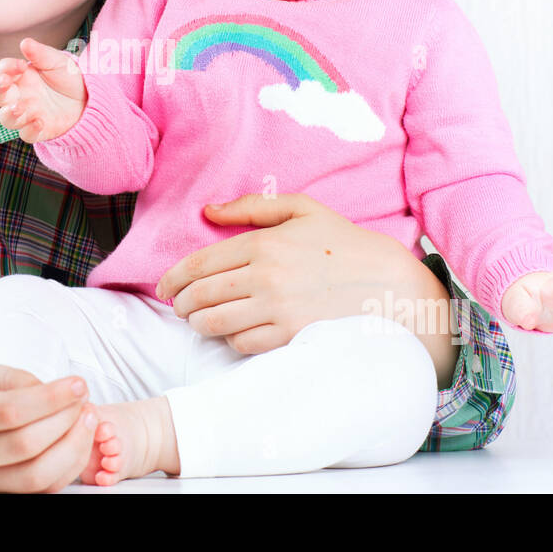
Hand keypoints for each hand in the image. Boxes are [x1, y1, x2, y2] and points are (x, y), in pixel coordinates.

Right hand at [0, 37, 87, 143]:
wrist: (88, 98)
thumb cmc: (67, 77)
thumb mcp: (57, 61)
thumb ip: (40, 54)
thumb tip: (25, 42)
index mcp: (20, 76)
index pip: (2, 71)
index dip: (6, 68)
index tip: (22, 65)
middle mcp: (19, 95)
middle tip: (3, 83)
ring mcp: (26, 114)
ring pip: (6, 118)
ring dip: (9, 113)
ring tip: (19, 107)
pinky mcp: (38, 130)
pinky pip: (26, 134)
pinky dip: (30, 130)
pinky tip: (39, 121)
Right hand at [0, 361, 99, 492]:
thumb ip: (7, 377)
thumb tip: (48, 389)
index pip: (8, 411)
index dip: (50, 398)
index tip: (78, 383)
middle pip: (26, 445)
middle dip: (66, 420)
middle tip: (84, 399)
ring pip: (35, 478)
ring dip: (72, 449)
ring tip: (87, 420)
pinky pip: (36, 492)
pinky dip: (65, 470)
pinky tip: (75, 443)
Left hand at [153, 193, 424, 354]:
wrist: (388, 283)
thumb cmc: (344, 242)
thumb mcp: (302, 209)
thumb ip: (252, 207)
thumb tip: (209, 210)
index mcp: (264, 243)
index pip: (201, 264)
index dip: (174, 277)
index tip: (164, 286)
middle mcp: (266, 277)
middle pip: (201, 295)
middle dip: (181, 303)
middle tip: (178, 306)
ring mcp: (278, 310)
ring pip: (215, 324)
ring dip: (199, 324)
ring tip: (199, 320)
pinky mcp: (291, 337)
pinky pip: (243, 345)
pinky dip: (230, 340)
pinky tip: (232, 332)